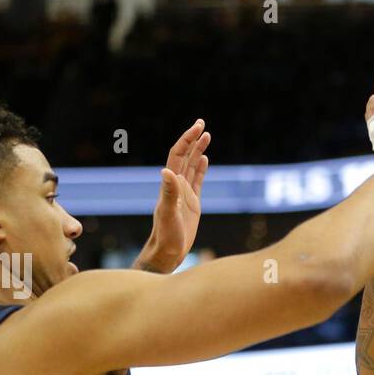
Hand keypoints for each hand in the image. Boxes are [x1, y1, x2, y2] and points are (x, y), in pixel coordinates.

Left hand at [135, 119, 210, 272]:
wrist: (168, 251)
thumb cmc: (166, 235)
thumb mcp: (168, 213)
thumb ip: (169, 192)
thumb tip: (167, 171)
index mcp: (170, 183)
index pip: (178, 155)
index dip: (187, 140)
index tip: (198, 128)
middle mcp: (176, 185)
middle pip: (185, 156)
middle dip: (193, 139)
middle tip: (202, 123)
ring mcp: (184, 193)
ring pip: (192, 166)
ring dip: (198, 150)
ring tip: (207, 136)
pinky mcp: (192, 203)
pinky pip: (197, 181)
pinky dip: (201, 168)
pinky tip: (205, 159)